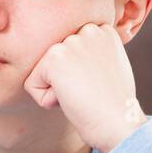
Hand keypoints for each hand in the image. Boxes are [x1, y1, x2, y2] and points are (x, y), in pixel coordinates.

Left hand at [23, 22, 145, 152]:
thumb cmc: (116, 103)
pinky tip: (72, 99)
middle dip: (66, 79)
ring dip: (57, 90)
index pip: (68, 50)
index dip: (79, 73)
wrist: (119, 123)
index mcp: (103, 29)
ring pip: (43, 71)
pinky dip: (47, 100)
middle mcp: (88, 30)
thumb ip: (94, 52)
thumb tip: (71, 58)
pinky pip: (33, 84)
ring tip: (83, 95)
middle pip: (55, 59)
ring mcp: (71, 42)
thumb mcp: (111, 65)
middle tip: (91, 91)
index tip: (99, 84)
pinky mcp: (55, 58)